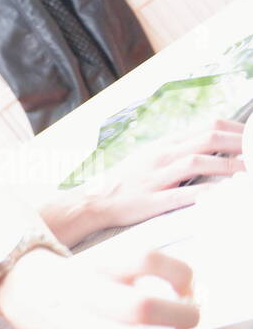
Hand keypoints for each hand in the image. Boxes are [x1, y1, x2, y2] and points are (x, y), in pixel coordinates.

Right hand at [87, 118, 244, 229]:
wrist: (92, 201)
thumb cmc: (124, 182)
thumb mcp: (149, 157)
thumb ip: (177, 150)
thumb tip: (208, 144)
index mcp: (165, 144)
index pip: (208, 126)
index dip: (237, 129)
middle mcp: (162, 156)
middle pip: (208, 138)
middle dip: (241, 143)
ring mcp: (156, 177)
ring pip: (199, 162)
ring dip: (230, 166)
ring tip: (250, 172)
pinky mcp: (151, 200)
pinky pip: (183, 194)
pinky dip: (206, 193)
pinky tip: (224, 195)